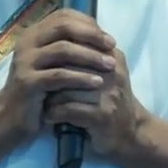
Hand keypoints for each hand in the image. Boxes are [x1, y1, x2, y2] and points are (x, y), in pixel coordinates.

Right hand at [0, 9, 118, 140]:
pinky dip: (81, 77)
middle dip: (92, 36)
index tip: (109, 39)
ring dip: (91, 56)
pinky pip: (59, 75)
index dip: (88, 24)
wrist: (12, 118)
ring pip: (63, 49)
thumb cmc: (39, 89)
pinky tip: (97, 82)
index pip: (63, 16)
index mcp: (34, 33)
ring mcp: (25, 61)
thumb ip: (70, 48)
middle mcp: (27, 42)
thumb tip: (101, 36)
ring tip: (111, 66)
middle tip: (112, 47)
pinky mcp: (27, 82)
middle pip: (64, 27)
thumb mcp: (53, 64)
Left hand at [43, 46, 149, 160]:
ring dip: (49, 95)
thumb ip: (89, 53)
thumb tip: (59, 34)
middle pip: (69, 64)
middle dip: (49, 73)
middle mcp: (112, 72)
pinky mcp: (102, 116)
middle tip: (36, 80)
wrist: (131, 132)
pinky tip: (47, 116)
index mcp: (112, 56)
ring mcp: (108, 94)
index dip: (56, 53)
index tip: (43, 63)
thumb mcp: (107, 71)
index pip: (78, 43)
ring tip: (40, 99)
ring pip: (66, 88)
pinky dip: (53, 113)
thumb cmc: (111, 98)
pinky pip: (68, 110)